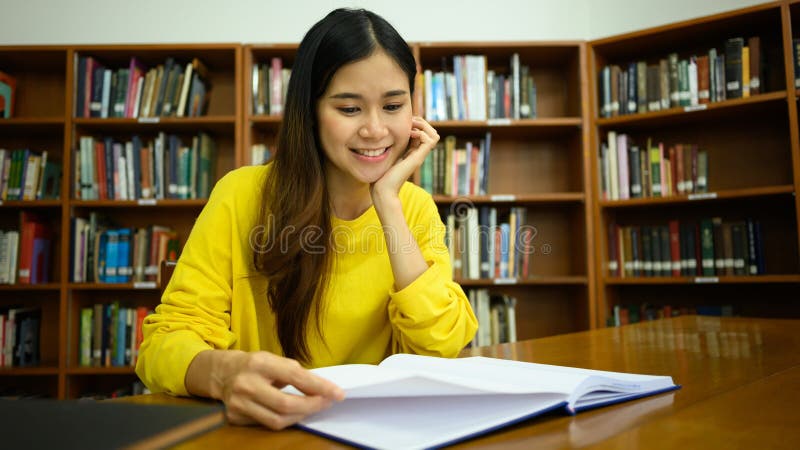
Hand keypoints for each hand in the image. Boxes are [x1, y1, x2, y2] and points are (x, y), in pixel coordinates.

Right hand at [217, 351, 344, 429]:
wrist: (221, 373)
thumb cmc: (254, 365)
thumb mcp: (274, 359)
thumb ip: (296, 373)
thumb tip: (322, 389)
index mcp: (259, 364)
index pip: (295, 377)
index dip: (319, 386)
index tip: (338, 393)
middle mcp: (246, 384)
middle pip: (286, 404)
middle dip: (312, 405)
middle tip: (327, 402)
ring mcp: (238, 403)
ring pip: (277, 420)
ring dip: (300, 416)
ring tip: (312, 407)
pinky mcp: (235, 417)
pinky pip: (267, 424)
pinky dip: (284, 420)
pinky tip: (292, 413)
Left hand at [371, 116, 438, 200]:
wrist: (383, 189)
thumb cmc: (380, 176)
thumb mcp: (385, 156)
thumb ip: (388, 148)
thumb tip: (382, 136)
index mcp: (411, 152)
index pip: (423, 133)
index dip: (417, 124)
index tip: (404, 122)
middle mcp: (418, 153)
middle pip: (432, 133)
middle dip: (422, 122)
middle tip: (409, 122)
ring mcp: (419, 156)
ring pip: (434, 135)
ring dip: (424, 126)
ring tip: (411, 127)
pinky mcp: (417, 158)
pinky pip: (430, 140)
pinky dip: (422, 133)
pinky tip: (409, 134)